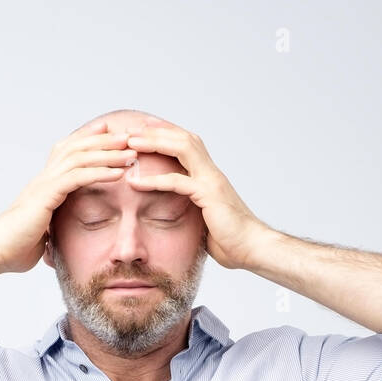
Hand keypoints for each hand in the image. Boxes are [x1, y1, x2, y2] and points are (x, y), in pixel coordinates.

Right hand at [0, 120, 137, 273]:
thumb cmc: (18, 246)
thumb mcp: (44, 231)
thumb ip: (55, 224)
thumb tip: (61, 234)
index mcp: (44, 183)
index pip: (68, 151)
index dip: (89, 139)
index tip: (111, 132)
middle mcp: (44, 178)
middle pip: (77, 147)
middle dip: (104, 141)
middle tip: (130, 136)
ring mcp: (44, 184)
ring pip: (80, 158)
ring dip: (108, 154)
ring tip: (131, 153)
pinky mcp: (46, 195)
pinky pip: (77, 177)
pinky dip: (100, 173)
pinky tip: (119, 173)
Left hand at [121, 119, 267, 270]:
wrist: (252, 248)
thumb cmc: (230, 238)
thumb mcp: (204, 218)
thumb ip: (190, 208)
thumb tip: (173, 213)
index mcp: (209, 175)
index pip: (186, 143)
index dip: (163, 134)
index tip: (140, 131)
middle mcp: (211, 172)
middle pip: (182, 138)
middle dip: (155, 131)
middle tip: (129, 131)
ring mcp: (211, 181)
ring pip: (182, 148)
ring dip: (154, 143)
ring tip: (129, 144)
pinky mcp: (209, 195)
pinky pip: (178, 181)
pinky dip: (154, 180)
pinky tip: (135, 182)